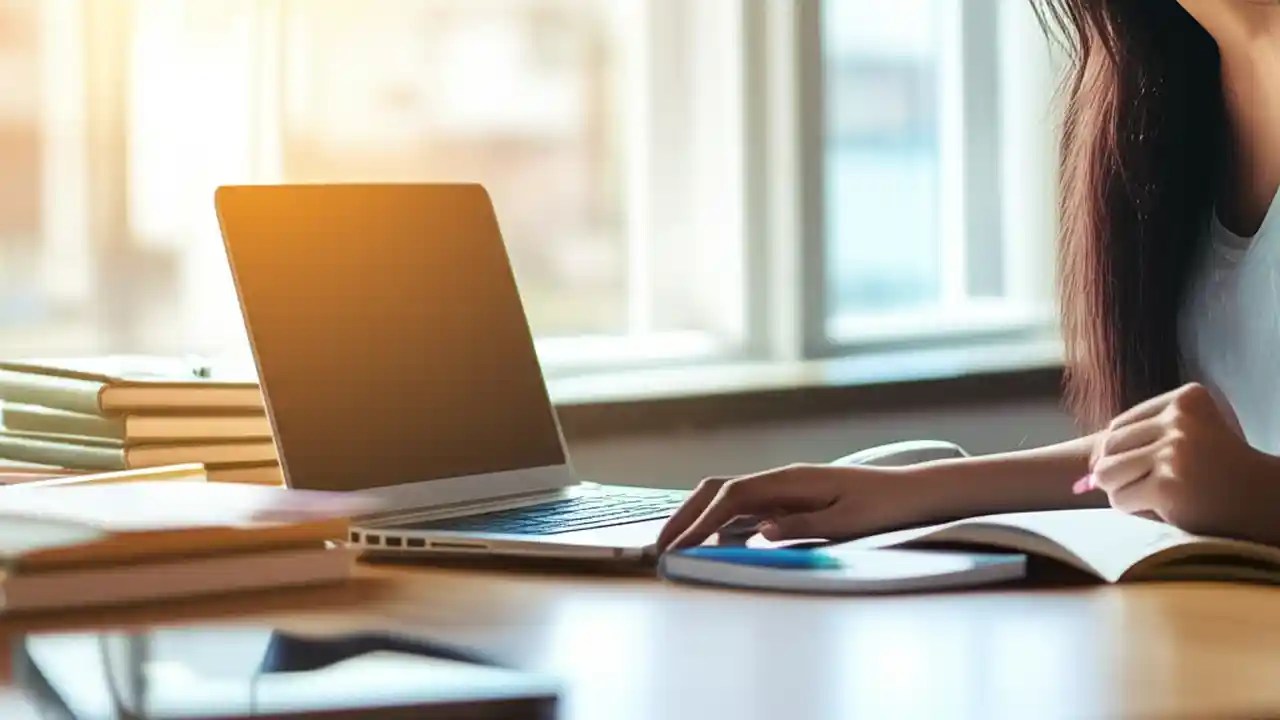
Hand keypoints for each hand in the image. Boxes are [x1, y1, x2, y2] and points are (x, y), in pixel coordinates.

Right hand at [655, 463, 935, 551]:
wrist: (913, 492)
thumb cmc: (884, 507)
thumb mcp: (846, 522)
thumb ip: (801, 524)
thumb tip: (759, 529)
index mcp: (790, 480)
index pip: (732, 498)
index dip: (701, 523)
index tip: (679, 548)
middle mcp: (781, 479)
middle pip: (718, 490)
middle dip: (685, 517)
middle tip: (660, 546)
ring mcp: (784, 487)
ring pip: (727, 497)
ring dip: (699, 518)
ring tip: (677, 546)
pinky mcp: (790, 499)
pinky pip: (746, 507)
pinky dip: (721, 523)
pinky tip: (716, 544)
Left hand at [1084, 382, 1279, 542]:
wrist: (1266, 502)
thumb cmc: (1220, 473)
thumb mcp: (1188, 440)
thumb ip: (1139, 445)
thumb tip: (1082, 476)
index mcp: (1187, 398)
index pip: (1120, 425)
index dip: (1121, 453)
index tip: (1145, 468)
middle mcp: (1180, 420)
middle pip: (1108, 447)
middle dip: (1118, 473)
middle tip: (1150, 486)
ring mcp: (1174, 451)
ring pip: (1107, 473)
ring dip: (1121, 492)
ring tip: (1152, 496)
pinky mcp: (1168, 484)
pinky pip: (1120, 499)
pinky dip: (1132, 509)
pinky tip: (1162, 508)